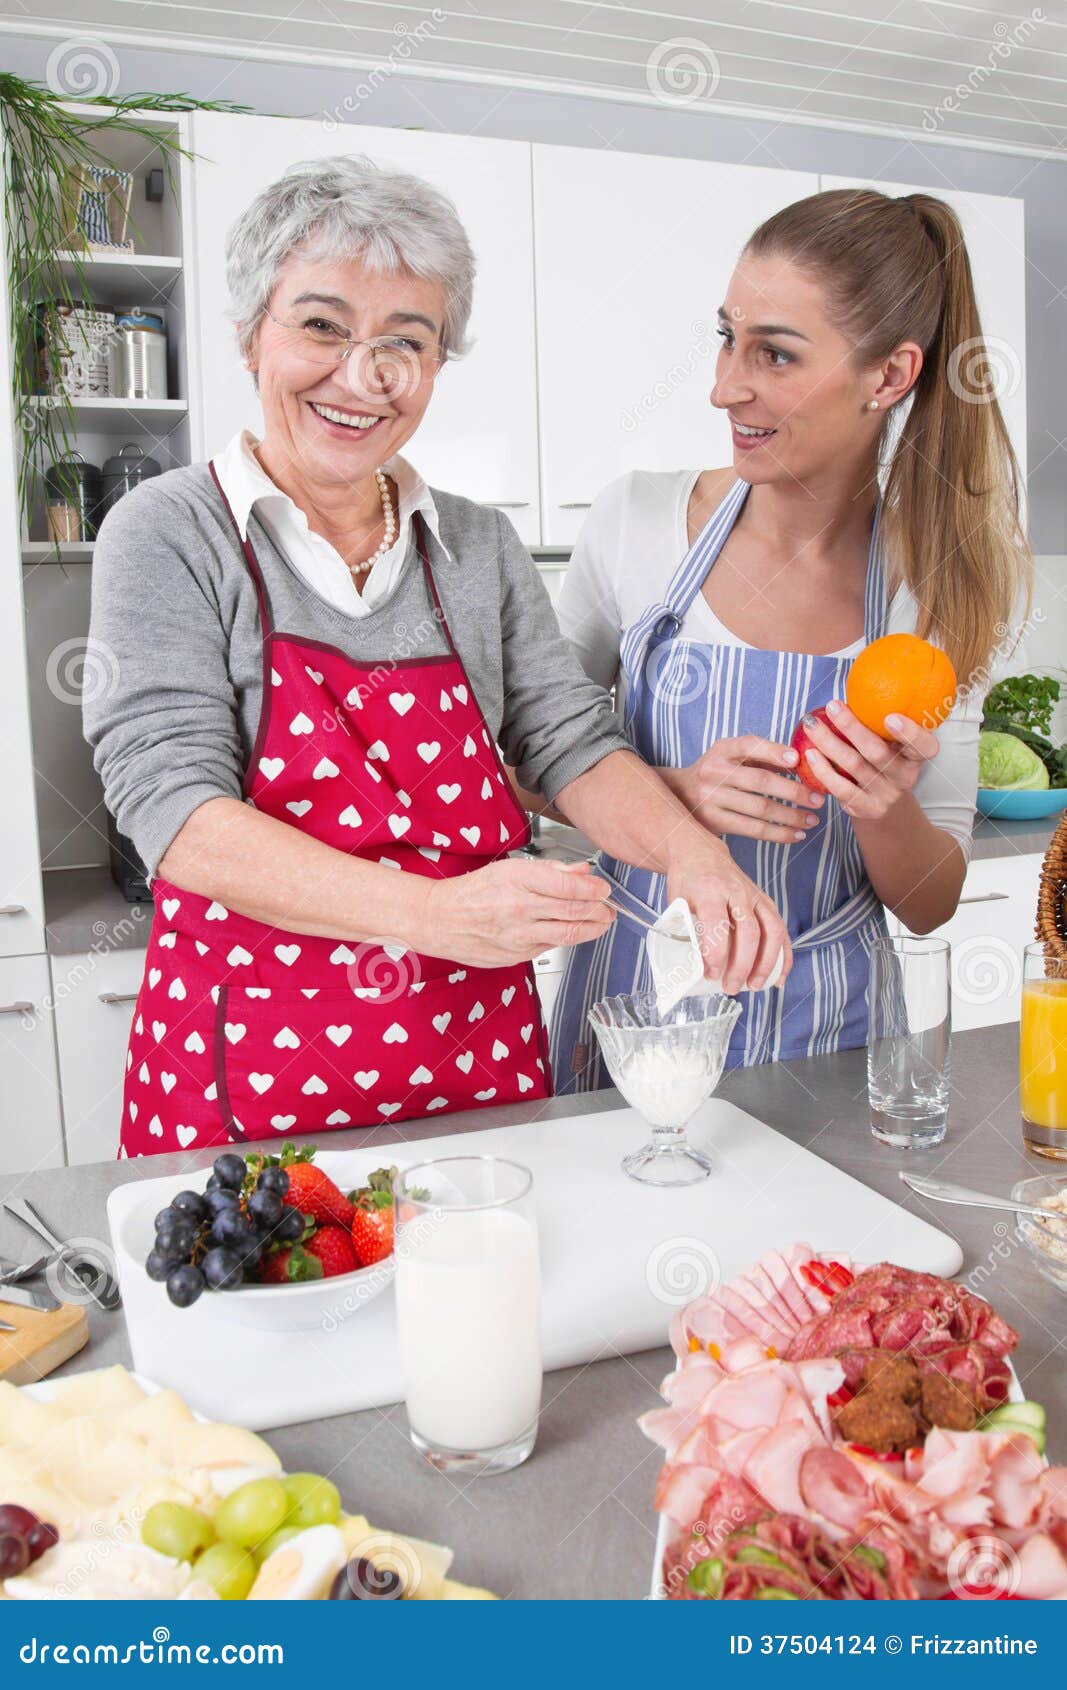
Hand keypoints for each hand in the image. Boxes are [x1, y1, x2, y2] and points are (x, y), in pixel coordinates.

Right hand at [418, 858, 614, 968]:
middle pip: (572, 911)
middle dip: (599, 910)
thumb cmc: (473, 892)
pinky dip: (566, 938)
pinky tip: (572, 931)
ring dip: (592, 929)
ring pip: (567, 934)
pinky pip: (549, 947)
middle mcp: (519, 909)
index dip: (593, 889)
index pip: (567, 886)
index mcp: (517, 881)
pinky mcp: (516, 955)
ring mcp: (518, 936)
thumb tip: (581, 872)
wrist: (440, 920)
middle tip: (609, 908)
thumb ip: (550, 870)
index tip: (604, 889)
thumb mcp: (510, 868)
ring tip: (602, 923)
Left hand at [665, 842, 792, 996]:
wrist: (699, 852)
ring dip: (766, 963)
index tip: (710, 974)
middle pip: (748, 931)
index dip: (716, 953)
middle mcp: (737, 891)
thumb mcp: (677, 901)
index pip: (717, 924)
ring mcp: (754, 895)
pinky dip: (783, 954)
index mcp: (710, 890)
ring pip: (771, 930)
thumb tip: (694, 967)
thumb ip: (686, 929)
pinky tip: (779, 976)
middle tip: (731, 987)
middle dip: (742, 965)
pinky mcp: (765, 901)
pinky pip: (781, 929)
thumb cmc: (686, 881)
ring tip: (755, 986)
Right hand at [667, 737, 822, 844]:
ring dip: (791, 816)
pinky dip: (779, 833)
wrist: (679, 795)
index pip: (750, 746)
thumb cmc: (719, 773)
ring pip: (760, 809)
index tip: (798, 759)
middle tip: (818, 799)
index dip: (774, 751)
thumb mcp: (733, 757)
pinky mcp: (715, 822)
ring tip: (812, 819)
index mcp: (723, 750)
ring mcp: (712, 799)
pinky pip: (753, 830)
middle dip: (794, 791)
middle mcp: (714, 772)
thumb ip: (763, 757)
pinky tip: (797, 834)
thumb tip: (804, 765)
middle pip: (760, 781)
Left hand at [800, 699, 938, 820]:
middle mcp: (904, 777)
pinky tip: (810, 754)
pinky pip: (841, 789)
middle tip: (833, 705)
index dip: (910, 733)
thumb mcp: (894, 746)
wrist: (886, 809)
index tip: (890, 717)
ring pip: (855, 766)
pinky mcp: (865, 808)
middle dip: (853, 728)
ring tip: (812, 724)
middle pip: (878, 753)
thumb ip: (882, 723)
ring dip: (830, 743)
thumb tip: (859, 682)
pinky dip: (823, 770)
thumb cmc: (885, 764)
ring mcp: (884, 795)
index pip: (925, 746)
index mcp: (915, 757)